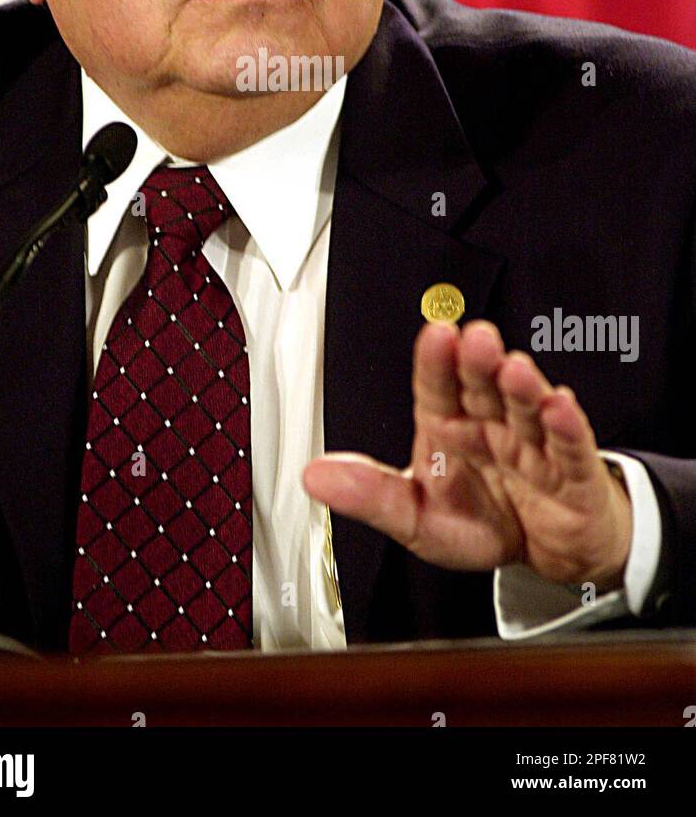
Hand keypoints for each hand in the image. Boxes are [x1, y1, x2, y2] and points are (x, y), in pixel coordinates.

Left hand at [303, 319, 632, 591]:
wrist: (546, 553)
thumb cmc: (484, 523)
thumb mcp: (418, 519)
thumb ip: (372, 496)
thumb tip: (315, 476)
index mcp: (450, 428)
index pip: (437, 388)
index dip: (436, 362)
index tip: (435, 334)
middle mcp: (491, 426)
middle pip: (483, 388)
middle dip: (480, 363)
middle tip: (476, 339)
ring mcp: (533, 445)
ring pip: (526, 409)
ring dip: (522, 388)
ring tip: (514, 369)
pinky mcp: (572, 473)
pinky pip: (570, 447)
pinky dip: (567, 427)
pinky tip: (560, 406)